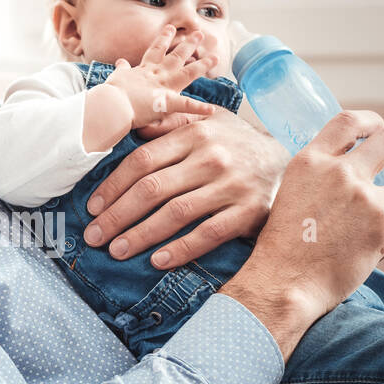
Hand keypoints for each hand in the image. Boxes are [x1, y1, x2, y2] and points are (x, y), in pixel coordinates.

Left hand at [83, 110, 291, 268]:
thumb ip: (168, 124)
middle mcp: (211, 158)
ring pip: (175, 213)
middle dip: (117, 215)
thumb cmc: (236, 144)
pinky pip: (208, 234)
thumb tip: (129, 127)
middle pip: (152, 189)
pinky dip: (180, 249)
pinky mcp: (249, 212)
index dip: (113, 186)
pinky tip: (157, 261)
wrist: (290, 163)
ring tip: (116, 251)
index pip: (142, 161)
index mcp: (194, 133)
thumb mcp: (207, 122)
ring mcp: (231, 185)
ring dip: (140, 235)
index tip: (92, 208)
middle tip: (94, 236)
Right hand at [104, 25, 217, 128]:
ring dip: (202, 65)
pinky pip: (187, 106)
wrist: (112, 105)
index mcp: (144, 70)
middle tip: (200, 33)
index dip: (164, 38)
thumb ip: (122, 70)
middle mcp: (157, 74)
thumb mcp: (116, 77)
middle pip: (176, 56)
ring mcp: (164, 87)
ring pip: (188, 73)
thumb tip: (121, 62)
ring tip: (215, 58)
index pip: (156, 50)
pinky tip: (212, 110)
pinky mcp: (167, 102)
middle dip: (189, 44)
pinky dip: (199, 108)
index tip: (171, 27)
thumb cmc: (111, 94)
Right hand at [241, 110, 383, 316]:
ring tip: (356, 242)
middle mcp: (338, 172)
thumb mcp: (290, 195)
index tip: (378, 131)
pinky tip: (358, 258)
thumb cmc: (282, 249)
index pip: (348, 122)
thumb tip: (351, 170)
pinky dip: (383, 245)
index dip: (371, 122)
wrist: (283, 284)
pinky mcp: (382, 224)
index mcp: (310, 162)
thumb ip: (318, 177)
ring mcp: (363, 197)